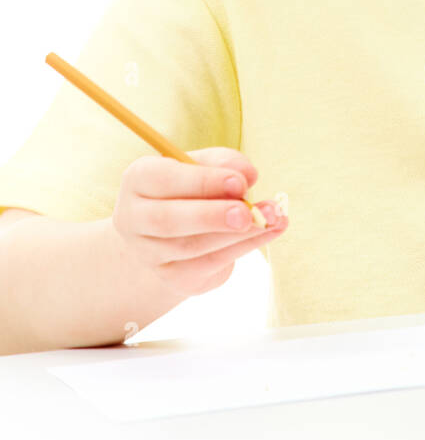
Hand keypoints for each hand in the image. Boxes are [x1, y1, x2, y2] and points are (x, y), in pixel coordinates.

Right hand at [111, 147, 287, 298]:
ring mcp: (150, 253)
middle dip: (212, 216)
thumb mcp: (203, 165)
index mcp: (139, 179)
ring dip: (238, 234)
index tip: (240, 182)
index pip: (163, 180)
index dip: (201, 181)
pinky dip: (244, 246)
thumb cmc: (189, 187)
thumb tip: (248, 174)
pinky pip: (209, 264)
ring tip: (273, 218)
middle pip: (169, 221)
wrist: (171, 232)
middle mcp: (134, 218)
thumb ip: (224, 163)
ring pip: (193, 247)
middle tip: (248, 213)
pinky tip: (269, 231)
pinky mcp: (173, 276)